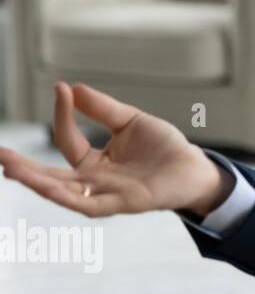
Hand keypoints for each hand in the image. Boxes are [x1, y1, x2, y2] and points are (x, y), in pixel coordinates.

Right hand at [0, 82, 232, 218]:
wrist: (196, 167)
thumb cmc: (165, 148)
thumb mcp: (130, 122)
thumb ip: (101, 109)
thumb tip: (72, 88)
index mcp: (94, 163)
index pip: (68, 141)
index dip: (63, 115)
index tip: (62, 89)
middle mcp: (94, 182)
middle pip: (51, 177)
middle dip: (22, 167)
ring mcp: (106, 195)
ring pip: (64, 193)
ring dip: (37, 182)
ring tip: (10, 169)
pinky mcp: (123, 204)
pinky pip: (90, 205)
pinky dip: (69, 197)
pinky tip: (49, 188)